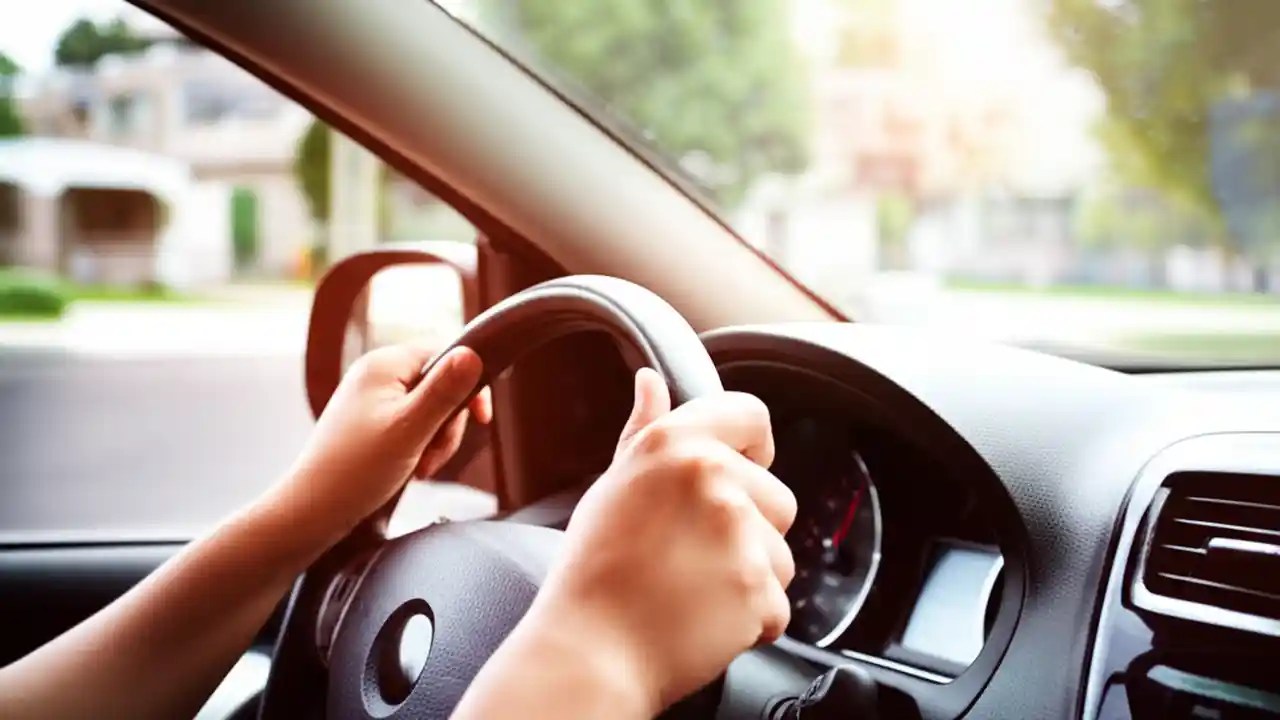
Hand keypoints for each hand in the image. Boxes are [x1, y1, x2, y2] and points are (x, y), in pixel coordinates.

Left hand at [279, 344, 491, 539]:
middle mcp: (376, 373)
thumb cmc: (356, 471)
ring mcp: (371, 397)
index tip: (481, 419)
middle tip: (433, 456)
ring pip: (429, 407)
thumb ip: (444, 391)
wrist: (312, 510)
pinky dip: (419, 445)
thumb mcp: (410, 429)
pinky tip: (411, 468)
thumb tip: (474, 352)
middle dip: (448, 423)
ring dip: (435, 439)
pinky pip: (411, 422)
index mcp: (384, 364)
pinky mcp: (369, 420)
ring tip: (420, 467)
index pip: (445, 351)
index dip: (469, 383)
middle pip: (440, 382)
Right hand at [526, 369, 796, 714]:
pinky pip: (776, 603)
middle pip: (777, 498)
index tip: (733, 475)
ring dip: (750, 576)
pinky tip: (701, 617)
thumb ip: (643, 430)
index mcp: (676, 444)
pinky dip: (749, 618)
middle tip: (690, 553)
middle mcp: (714, 479)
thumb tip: (652, 382)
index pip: (752, 415)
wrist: (589, 650)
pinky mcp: (759, 591)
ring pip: (781, 554)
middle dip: (749, 529)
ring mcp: (740, 536)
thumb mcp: (613, 485)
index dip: (750, 447)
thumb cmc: (593, 570)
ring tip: (691, 587)